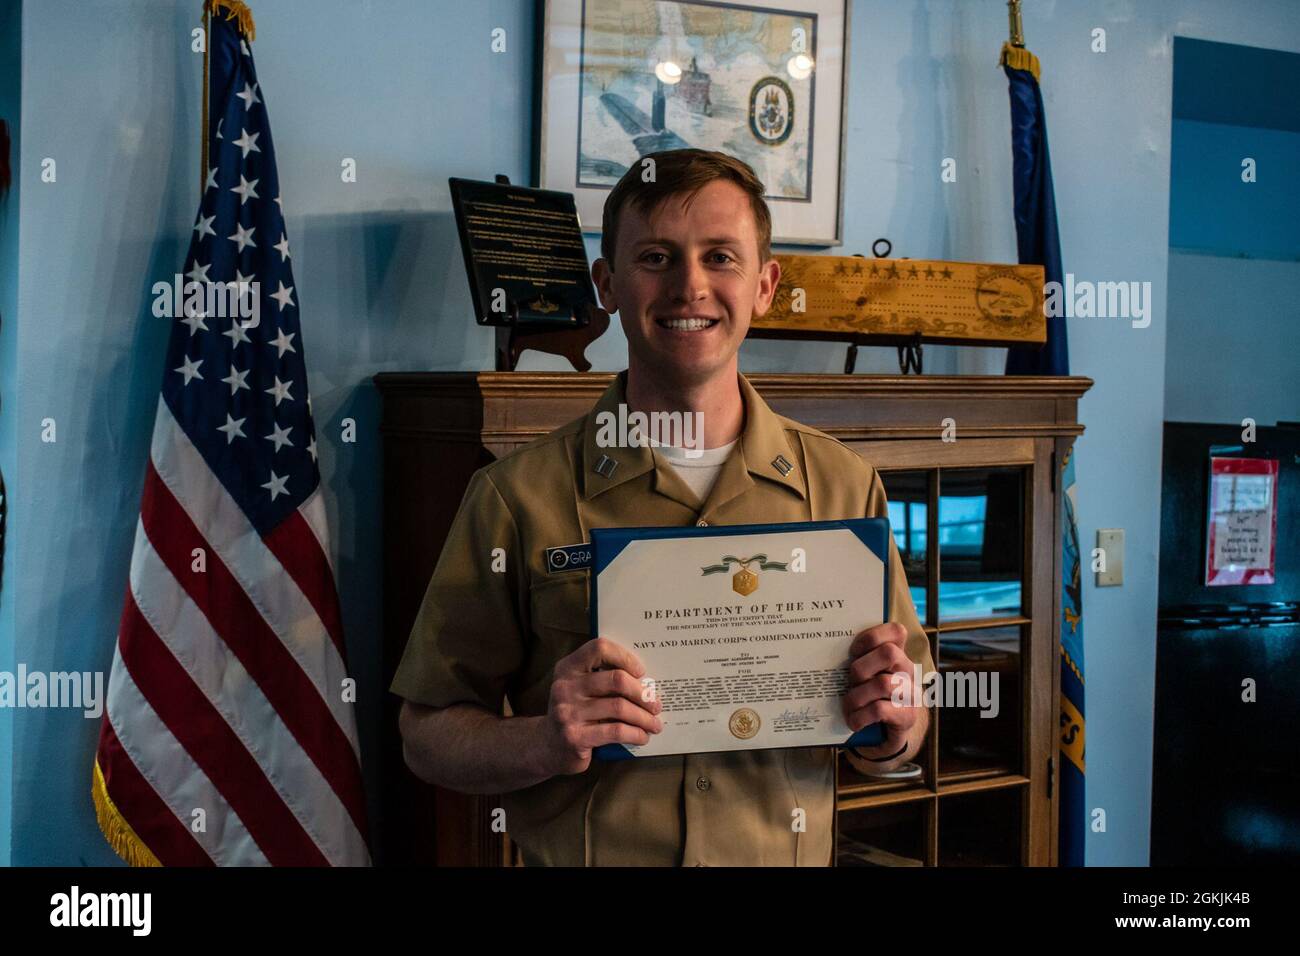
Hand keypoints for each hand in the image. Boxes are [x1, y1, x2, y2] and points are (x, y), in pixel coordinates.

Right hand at [540, 637, 662, 775]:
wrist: (547, 746)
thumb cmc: (574, 712)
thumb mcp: (580, 689)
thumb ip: (603, 678)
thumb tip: (646, 681)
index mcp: (568, 668)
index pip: (599, 648)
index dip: (624, 657)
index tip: (641, 672)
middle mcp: (565, 687)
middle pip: (616, 679)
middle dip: (642, 693)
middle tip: (655, 704)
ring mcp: (568, 712)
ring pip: (619, 708)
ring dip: (644, 717)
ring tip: (655, 723)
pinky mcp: (575, 737)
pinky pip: (615, 731)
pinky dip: (635, 734)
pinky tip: (642, 736)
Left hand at [841, 622, 925, 763]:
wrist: (888, 735)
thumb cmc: (870, 698)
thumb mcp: (865, 677)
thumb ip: (856, 661)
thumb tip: (824, 652)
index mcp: (898, 655)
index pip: (896, 631)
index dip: (871, 637)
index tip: (852, 651)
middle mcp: (908, 671)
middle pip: (889, 653)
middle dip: (861, 667)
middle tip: (850, 681)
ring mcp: (911, 693)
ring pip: (883, 683)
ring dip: (857, 696)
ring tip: (848, 705)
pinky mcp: (907, 716)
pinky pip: (880, 709)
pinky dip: (860, 716)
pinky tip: (853, 722)